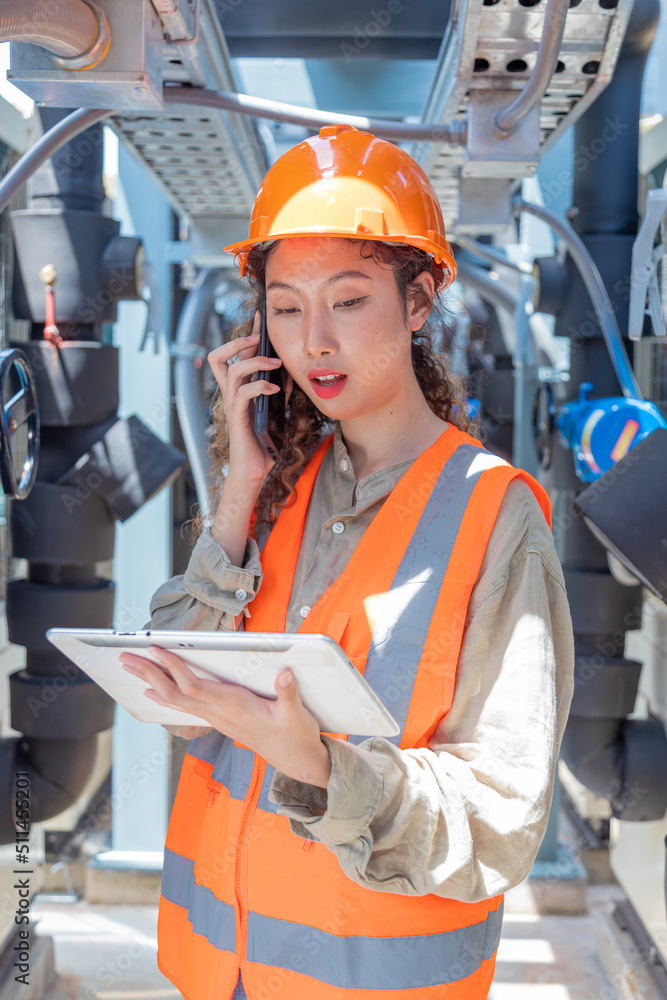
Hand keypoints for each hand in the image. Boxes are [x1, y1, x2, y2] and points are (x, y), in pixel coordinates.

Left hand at [120, 648, 331, 787]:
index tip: (156, 651)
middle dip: (150, 674)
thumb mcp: (296, 714)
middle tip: (126, 657)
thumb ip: (288, 692)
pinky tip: (152, 691)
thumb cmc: (295, 736)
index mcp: (235, 707)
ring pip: (177, 700)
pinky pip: (185, 707)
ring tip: (131, 667)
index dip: (174, 669)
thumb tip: (284, 674)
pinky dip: (165, 695)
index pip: (196, 686)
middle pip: (176, 693)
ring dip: (152, 682)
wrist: (296, 760)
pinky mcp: (219, 720)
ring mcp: (217, 718)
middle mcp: (220, 713)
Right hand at [207, 311, 282, 486]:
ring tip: (276, 364)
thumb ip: (278, 394)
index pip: (234, 356)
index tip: (259, 320)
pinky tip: (276, 389)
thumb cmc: (262, 445)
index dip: (245, 336)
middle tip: (257, 339)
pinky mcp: (238, 418)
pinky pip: (244, 393)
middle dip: (237, 342)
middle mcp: (229, 395)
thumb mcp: (274, 414)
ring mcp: (231, 406)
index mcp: (236, 391)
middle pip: (218, 357)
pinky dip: (261, 385)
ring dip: (256, 362)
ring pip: (233, 370)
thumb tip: (290, 376)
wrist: (253, 472)